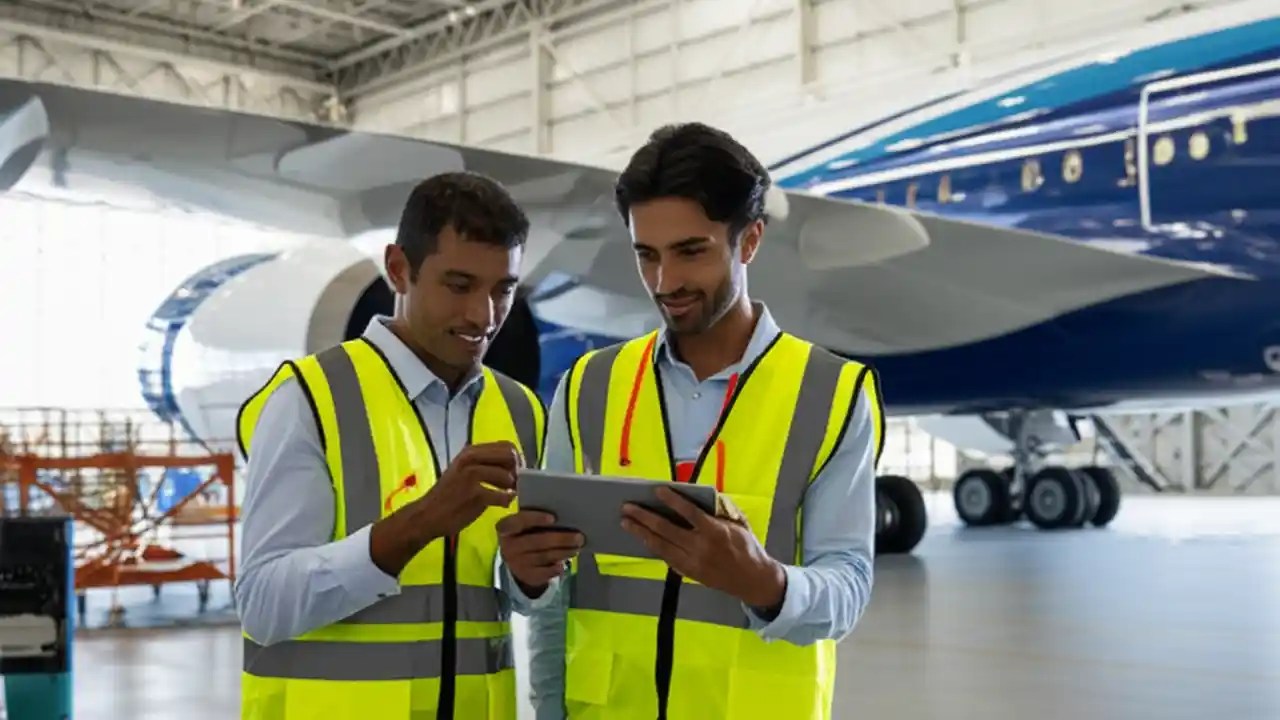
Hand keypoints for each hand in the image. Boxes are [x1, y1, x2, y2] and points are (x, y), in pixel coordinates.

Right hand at [369, 441, 520, 576]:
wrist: (427, 515)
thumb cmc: (448, 494)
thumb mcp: (462, 469)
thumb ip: (483, 463)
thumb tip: (512, 464)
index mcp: (470, 451)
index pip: (506, 445)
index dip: (516, 458)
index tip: (514, 471)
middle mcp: (471, 459)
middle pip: (510, 457)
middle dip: (517, 471)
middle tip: (513, 484)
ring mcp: (472, 476)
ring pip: (508, 476)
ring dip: (513, 488)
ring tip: (506, 495)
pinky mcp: (475, 496)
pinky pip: (504, 496)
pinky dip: (507, 501)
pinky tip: (502, 504)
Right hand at [498, 511, 583, 597]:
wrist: (518, 561)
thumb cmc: (527, 534)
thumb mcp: (526, 526)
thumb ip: (537, 520)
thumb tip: (565, 517)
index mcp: (506, 528)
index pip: (518, 522)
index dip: (535, 519)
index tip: (553, 518)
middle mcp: (509, 546)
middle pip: (536, 542)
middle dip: (560, 539)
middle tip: (579, 537)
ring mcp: (516, 563)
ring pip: (543, 557)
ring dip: (563, 552)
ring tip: (577, 547)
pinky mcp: (526, 576)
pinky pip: (545, 572)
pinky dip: (556, 568)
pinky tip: (564, 564)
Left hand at [621, 486, 786, 610]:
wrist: (753, 580)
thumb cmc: (747, 547)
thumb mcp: (739, 523)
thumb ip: (720, 510)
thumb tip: (700, 496)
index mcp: (715, 531)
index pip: (689, 512)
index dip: (671, 500)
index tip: (657, 490)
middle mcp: (701, 546)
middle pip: (666, 529)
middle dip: (644, 517)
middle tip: (627, 507)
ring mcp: (692, 562)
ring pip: (660, 545)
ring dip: (641, 533)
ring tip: (626, 522)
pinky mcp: (688, 572)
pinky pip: (666, 557)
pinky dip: (653, 546)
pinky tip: (643, 538)